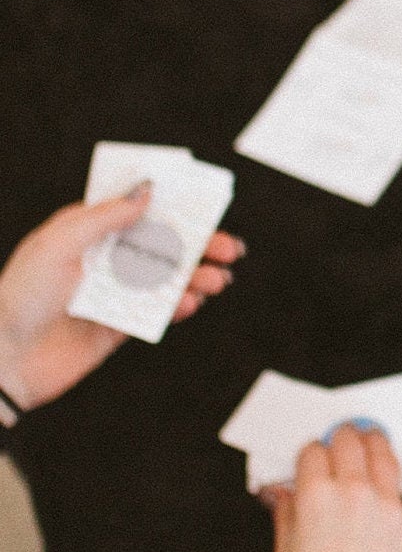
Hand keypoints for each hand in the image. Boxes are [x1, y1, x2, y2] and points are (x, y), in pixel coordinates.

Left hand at [0, 191, 243, 411]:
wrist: (6, 360)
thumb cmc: (20, 297)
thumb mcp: (59, 243)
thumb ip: (105, 216)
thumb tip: (146, 191)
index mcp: (84, 233)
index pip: (135, 210)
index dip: (171, 206)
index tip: (204, 205)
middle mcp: (101, 260)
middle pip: (161, 244)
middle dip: (199, 245)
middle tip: (229, 248)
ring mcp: (113, 293)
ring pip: (166, 278)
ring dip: (196, 276)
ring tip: (217, 281)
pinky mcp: (120, 325)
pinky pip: (158, 312)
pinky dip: (178, 306)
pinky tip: (189, 303)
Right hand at [269, 425, 401, 551]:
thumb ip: (286, 518)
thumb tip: (279, 492)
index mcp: (315, 498)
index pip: (313, 453)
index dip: (311, 451)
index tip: (314, 454)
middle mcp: (355, 495)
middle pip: (351, 445)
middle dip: (345, 436)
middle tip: (347, 433)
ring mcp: (392, 511)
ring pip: (388, 458)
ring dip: (380, 443)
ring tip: (378, 437)